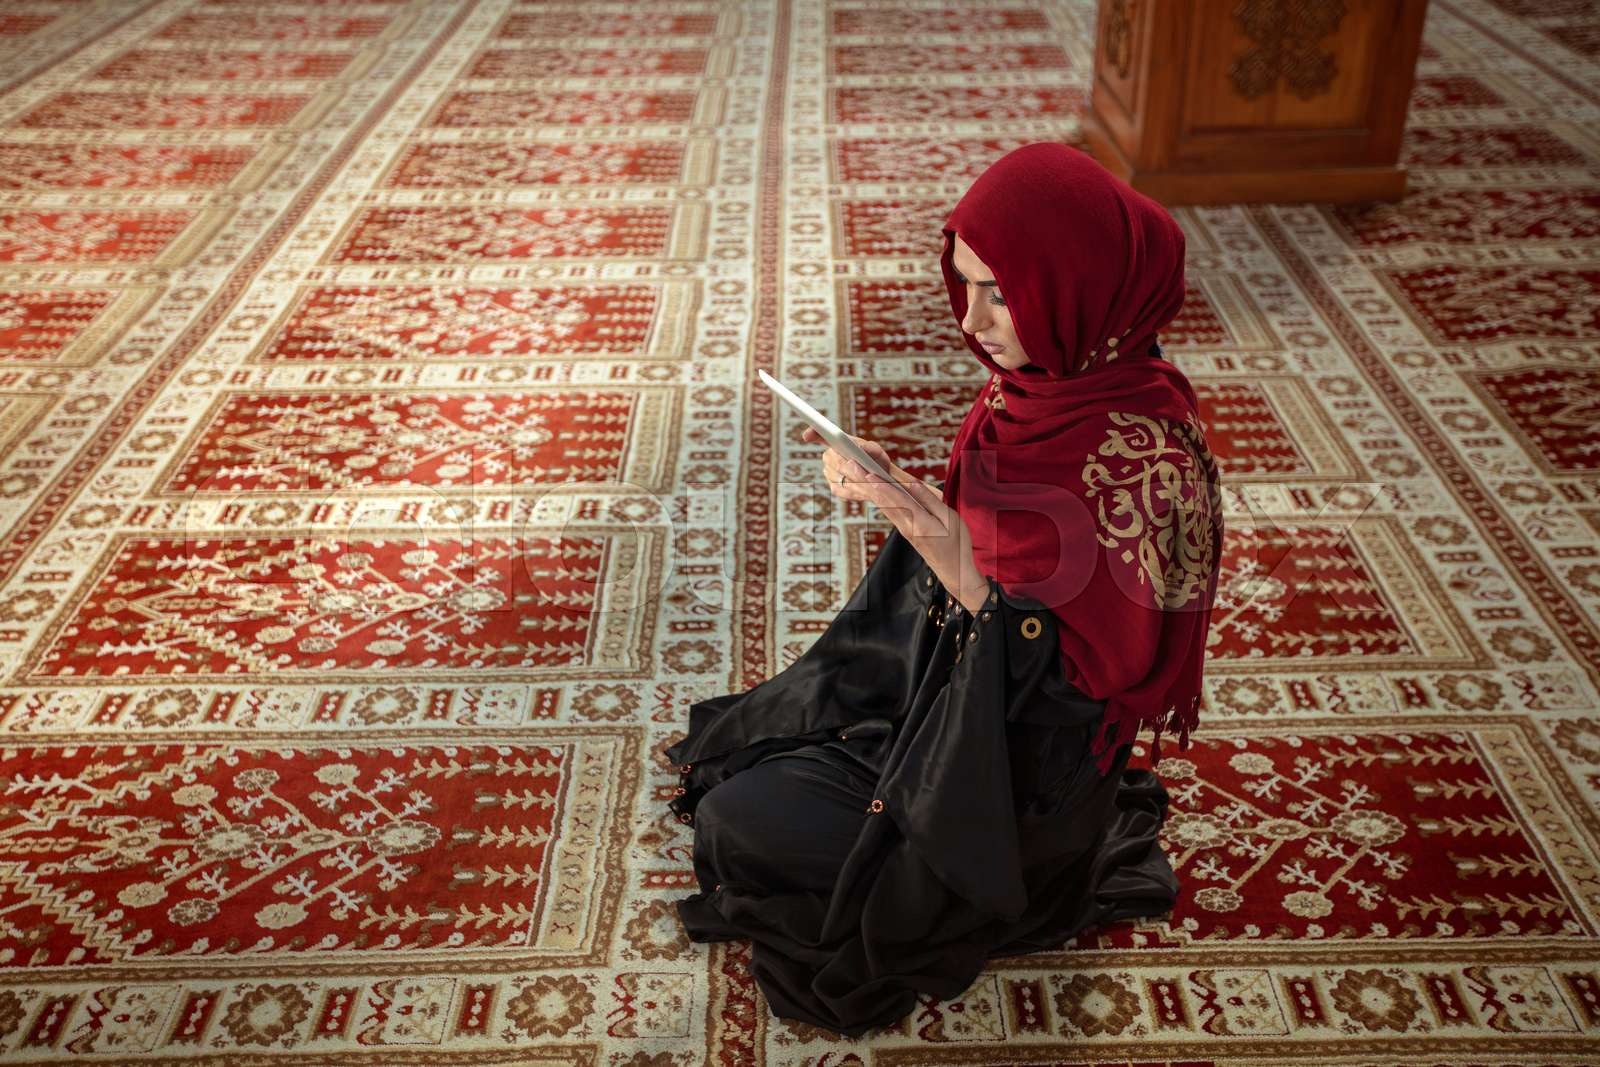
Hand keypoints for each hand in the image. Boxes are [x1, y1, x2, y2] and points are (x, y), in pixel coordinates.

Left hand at [801, 426, 991, 613]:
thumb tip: (913, 484)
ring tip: (853, 472)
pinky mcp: (904, 529)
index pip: (895, 499)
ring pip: (882, 504)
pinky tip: (869, 488)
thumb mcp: (950, 520)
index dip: (880, 484)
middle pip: (882, 500)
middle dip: (865, 481)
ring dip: (867, 487)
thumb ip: (930, 501)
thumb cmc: (956, 543)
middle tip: (849, 465)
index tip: (866, 471)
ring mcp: (903, 528)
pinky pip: (888, 510)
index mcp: (919, 522)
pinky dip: (877, 497)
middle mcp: (906, 525)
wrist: (953, 570)